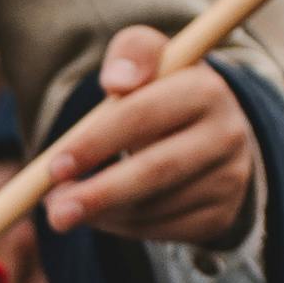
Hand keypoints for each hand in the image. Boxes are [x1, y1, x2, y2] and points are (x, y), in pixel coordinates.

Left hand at [41, 34, 260, 252]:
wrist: (214, 134)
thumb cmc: (165, 92)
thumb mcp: (150, 60)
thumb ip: (131, 53)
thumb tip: (116, 81)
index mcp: (205, 89)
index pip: (143, 115)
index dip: (95, 142)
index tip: (55, 167)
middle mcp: (227, 135)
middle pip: (157, 169)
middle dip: (99, 194)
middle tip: (54, 213)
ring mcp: (229, 180)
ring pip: (155, 206)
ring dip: (102, 213)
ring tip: (66, 209)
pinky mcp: (221, 215)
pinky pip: (162, 229)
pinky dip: (123, 227)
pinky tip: (103, 215)